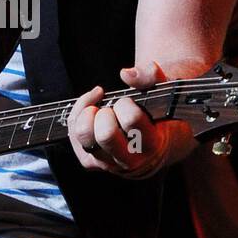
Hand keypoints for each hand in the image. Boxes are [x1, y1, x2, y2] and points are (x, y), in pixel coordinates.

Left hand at [67, 63, 169, 177]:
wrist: (153, 147)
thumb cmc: (157, 117)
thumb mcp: (164, 94)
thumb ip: (151, 77)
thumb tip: (126, 73)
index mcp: (152, 144)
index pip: (131, 120)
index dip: (125, 104)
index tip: (128, 101)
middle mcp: (130, 159)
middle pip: (105, 134)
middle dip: (104, 112)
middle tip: (112, 108)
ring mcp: (108, 163)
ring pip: (84, 137)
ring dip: (86, 115)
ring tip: (97, 108)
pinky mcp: (90, 162)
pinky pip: (73, 137)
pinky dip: (77, 117)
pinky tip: (90, 112)